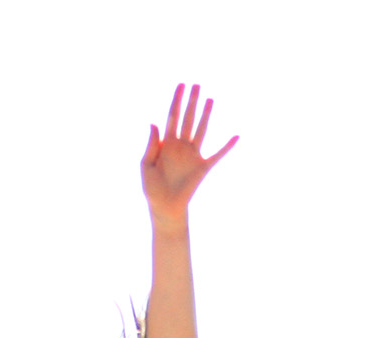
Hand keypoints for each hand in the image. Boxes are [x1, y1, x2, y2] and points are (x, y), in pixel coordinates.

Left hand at [141, 83, 237, 222]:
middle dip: (191, 101)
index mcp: (166, 143)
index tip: (181, 85)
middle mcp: (181, 145)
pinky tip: (236, 136)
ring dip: (206, 115)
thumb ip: (151, 145)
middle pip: (187, 118)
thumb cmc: (152, 188)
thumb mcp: (146, 166)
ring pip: (201, 129)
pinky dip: (227, 146)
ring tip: (210, 99)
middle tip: (196, 85)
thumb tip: (154, 123)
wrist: (164, 207)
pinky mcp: (203, 167)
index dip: (176, 100)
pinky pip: (218, 154)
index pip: (172, 116)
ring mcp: (193, 155)